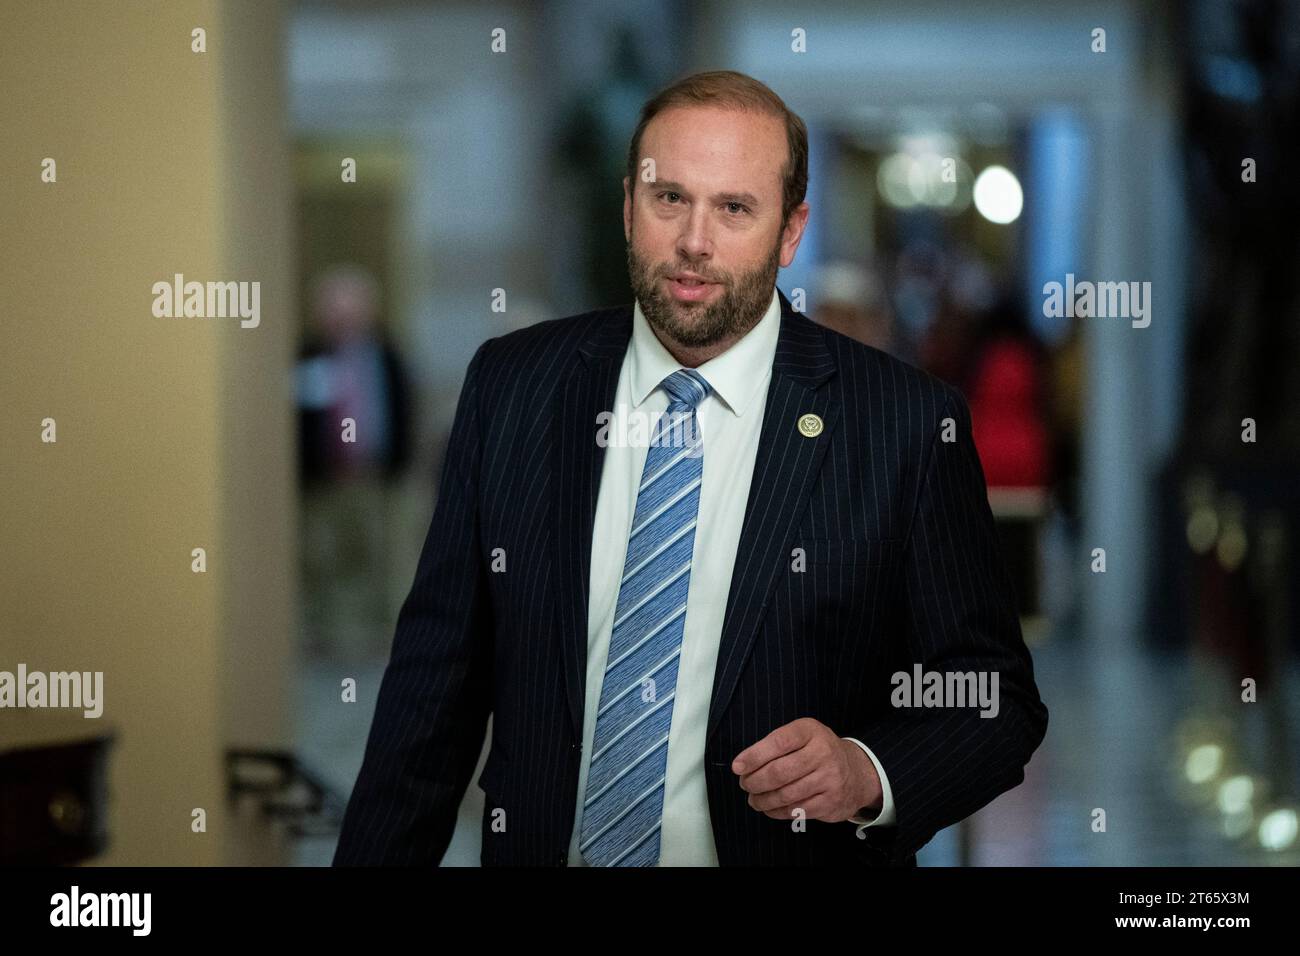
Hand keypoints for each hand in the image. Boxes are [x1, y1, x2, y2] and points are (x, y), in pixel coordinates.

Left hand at [731, 717, 882, 822]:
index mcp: (811, 731)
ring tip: (754, 799)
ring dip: (763, 799)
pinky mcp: (831, 802)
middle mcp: (823, 753)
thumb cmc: (819, 752)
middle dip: (755, 781)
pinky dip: (777, 811)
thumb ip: (776, 745)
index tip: (738, 767)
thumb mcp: (802, 736)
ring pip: (785, 794)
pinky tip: (770, 808)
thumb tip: (744, 765)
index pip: (778, 743)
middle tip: (745, 784)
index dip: (753, 756)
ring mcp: (829, 779)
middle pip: (779, 771)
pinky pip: (796, 810)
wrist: (857, 772)